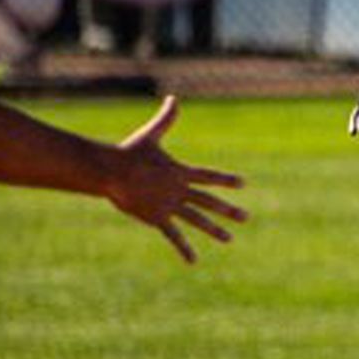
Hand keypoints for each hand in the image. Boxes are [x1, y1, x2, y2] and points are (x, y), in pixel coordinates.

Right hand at [106, 96, 247, 262]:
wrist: (112, 171)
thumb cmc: (129, 152)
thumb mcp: (151, 135)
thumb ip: (166, 119)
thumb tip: (174, 97)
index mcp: (180, 172)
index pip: (208, 177)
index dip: (225, 180)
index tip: (242, 184)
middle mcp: (180, 190)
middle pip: (209, 201)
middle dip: (228, 209)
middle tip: (245, 217)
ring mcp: (170, 205)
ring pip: (197, 220)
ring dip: (214, 229)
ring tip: (229, 239)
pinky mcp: (157, 218)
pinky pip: (174, 236)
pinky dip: (184, 248)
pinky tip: (194, 260)